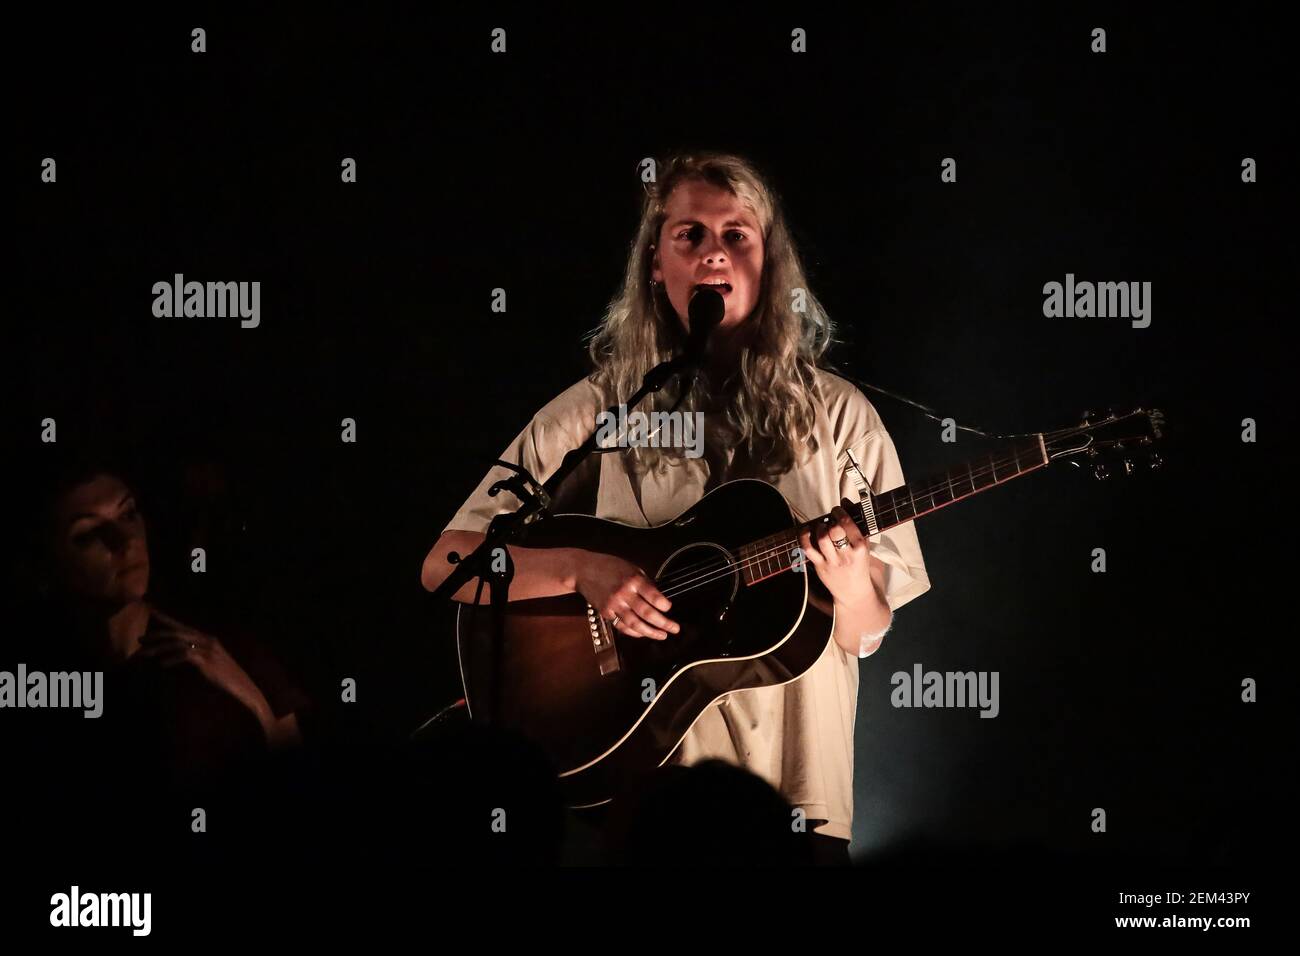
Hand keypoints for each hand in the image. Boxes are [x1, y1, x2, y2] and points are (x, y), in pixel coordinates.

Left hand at [136, 609, 272, 724]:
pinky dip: (172, 659)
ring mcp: (208, 649)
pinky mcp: (207, 661)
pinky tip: (162, 665)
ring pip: (178, 643)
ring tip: (144, 654)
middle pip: (177, 633)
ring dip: (158, 648)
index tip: (151, 614)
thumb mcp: (209, 664)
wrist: (242, 687)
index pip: (182, 626)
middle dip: (156, 635)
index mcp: (207, 639)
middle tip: (139, 640)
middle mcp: (207, 640)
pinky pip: (185, 655)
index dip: (166, 619)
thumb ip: (195, 657)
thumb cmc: (225, 678)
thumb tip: (175, 658)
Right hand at [574, 552, 679, 640]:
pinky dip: (634, 632)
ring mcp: (614, 605)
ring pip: (635, 624)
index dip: (664, 605)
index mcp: (633, 580)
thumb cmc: (609, 566)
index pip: (653, 596)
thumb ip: (644, 583)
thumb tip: (660, 598)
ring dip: (651, 632)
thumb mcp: (631, 568)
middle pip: (647, 613)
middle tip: (674, 628)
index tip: (669, 608)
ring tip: (662, 635)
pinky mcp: (606, 612)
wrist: (583, 570)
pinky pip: (622, 626)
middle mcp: (624, 593)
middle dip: (664, 623)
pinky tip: (643, 633)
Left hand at [797, 499, 880, 609]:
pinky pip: (808, 549)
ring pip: (822, 539)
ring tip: (822, 525)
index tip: (838, 509)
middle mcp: (847, 555)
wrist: (855, 594)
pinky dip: (805, 537)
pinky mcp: (820, 567)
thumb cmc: (860, 565)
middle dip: (831, 520)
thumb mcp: (864, 545)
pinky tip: (807, 530)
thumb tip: (846, 500)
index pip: (849, 524)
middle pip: (835, 531)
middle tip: (831, 518)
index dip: (840, 512)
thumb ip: (856, 523)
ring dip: (820, 527)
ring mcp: (832, 562)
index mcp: (861, 548)